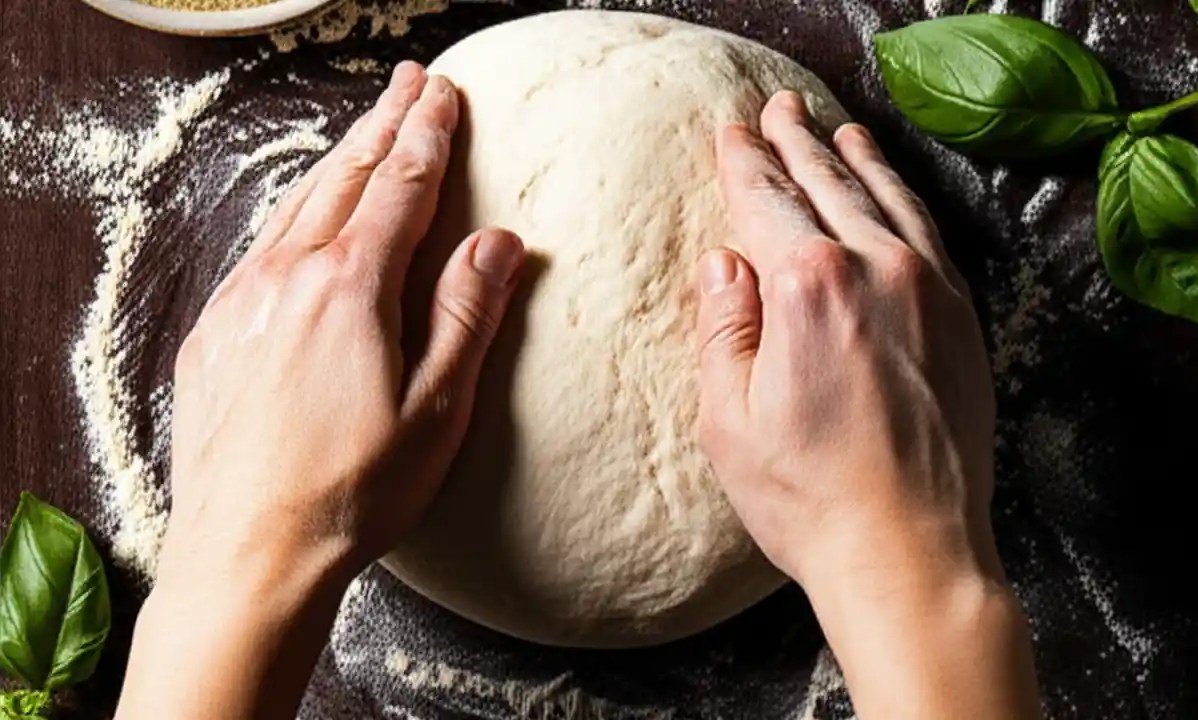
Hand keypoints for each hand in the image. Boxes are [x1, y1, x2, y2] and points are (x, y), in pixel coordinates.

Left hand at [117, 62, 524, 719]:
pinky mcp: (215, 332)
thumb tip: (500, 241)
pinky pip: (261, 244)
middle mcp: (288, 277)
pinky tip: (306, 213)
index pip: (400, 189)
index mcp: (351, 288)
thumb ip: (466, 313)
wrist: (248, 552)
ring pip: (298, 204)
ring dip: (339, 159)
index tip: (446, 95)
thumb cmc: (353, 490)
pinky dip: (295, 209)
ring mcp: (243, 301)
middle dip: (384, 123)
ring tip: (367, 127)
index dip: (428, 136)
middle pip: (346, 178)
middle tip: (411, 81)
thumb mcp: (437, 408)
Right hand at [696, 92, 1039, 718]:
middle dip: (796, 141)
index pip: (766, 199)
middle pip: (827, 182)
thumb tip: (723, 261)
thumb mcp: (728, 419)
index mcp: (807, 286)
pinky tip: (891, 192)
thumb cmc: (810, 497)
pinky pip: (929, 232)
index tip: (732, 131)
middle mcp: (875, 268)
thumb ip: (723, 327)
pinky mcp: (961, 317)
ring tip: (835, 130)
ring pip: (886, 196)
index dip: (744, 160)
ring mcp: (929, 288)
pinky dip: (904, 198)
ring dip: (855, 157)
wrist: (911, 551)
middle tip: (777, 108)